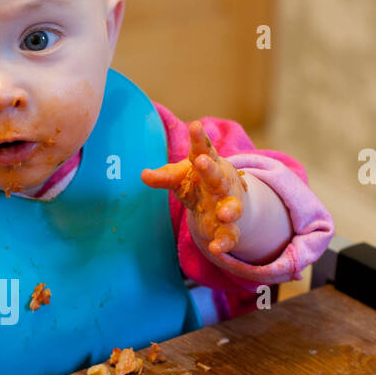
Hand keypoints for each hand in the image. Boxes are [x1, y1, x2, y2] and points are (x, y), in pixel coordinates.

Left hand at [141, 121, 246, 256]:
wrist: (223, 199)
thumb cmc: (197, 181)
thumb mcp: (179, 176)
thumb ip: (164, 176)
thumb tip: (143, 175)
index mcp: (209, 164)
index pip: (204, 148)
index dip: (199, 138)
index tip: (195, 125)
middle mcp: (221, 183)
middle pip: (217, 175)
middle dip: (210, 169)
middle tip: (203, 161)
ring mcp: (227, 204)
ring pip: (232, 207)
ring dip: (229, 210)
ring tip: (223, 214)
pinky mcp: (228, 227)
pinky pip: (229, 235)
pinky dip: (224, 242)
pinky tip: (216, 249)